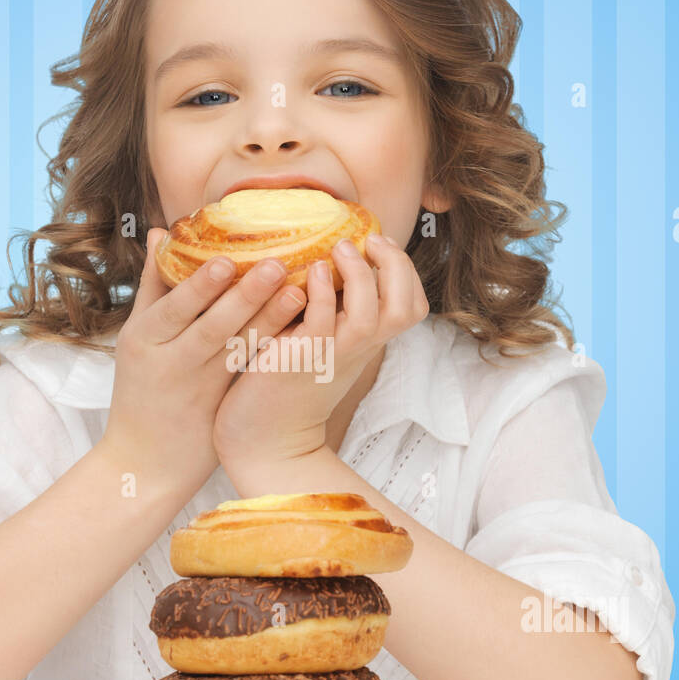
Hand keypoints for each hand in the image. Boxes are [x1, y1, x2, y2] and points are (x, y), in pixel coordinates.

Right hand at [99, 229, 308, 494]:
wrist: (144, 461)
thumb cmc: (140, 388)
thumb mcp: (137, 336)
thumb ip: (153, 286)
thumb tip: (160, 232)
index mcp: (144, 339)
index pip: (173, 307)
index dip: (200, 286)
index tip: (227, 259)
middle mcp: (172, 363)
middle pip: (210, 328)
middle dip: (244, 298)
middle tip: (276, 265)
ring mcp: (200, 388)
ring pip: (237, 350)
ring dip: (269, 320)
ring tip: (298, 291)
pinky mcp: (223, 407)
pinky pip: (251, 371)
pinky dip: (273, 347)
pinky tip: (300, 327)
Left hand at [211, 233, 428, 475]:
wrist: (264, 438)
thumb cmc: (287, 384)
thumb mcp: (322, 343)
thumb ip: (335, 311)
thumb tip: (329, 261)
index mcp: (366, 344)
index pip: (413, 305)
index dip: (405, 271)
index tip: (377, 244)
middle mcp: (358, 350)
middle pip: (407, 306)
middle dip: (396, 264)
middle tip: (368, 241)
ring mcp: (332, 355)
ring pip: (372, 314)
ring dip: (360, 273)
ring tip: (339, 249)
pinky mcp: (301, 358)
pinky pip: (323, 320)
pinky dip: (323, 291)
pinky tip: (311, 271)